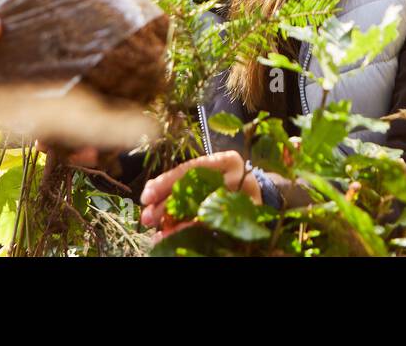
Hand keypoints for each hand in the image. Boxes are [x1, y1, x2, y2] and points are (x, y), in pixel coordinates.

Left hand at [139, 150, 260, 236]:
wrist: (259, 197)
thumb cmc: (224, 183)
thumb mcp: (206, 175)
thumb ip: (180, 181)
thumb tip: (149, 193)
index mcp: (228, 161)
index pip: (192, 169)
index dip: (166, 183)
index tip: (146, 197)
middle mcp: (240, 179)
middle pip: (199, 192)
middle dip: (169, 207)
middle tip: (148, 218)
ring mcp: (247, 203)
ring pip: (208, 215)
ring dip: (179, 227)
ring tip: (159, 236)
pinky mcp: (247, 223)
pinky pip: (217, 233)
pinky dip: (194, 239)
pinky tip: (177, 243)